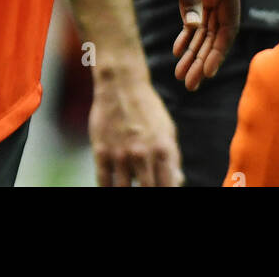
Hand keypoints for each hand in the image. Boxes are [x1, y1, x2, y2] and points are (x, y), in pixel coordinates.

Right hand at [89, 64, 182, 186]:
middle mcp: (143, 155)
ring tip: (128, 186)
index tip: (159, 191)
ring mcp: (120, 153)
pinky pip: (104, 182)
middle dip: (147, 193)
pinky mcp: (101, 150)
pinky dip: (108, 190)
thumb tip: (177, 182)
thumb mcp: (167, 130)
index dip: (165, 193)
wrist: (121, 84)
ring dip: (127, 191)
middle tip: (144, 188)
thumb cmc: (147, 109)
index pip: (168, 187)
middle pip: (147, 191)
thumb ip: (172, 158)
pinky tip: (112, 187)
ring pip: (124, 190)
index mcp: (163, 150)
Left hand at [156, 0, 239, 91]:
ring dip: (194, 49)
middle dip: (203, 58)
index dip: (218, 51)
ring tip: (180, 73)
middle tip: (188, 83)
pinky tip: (178, 48)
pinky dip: (188, 31)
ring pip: (206, 25)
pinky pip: (196, 13)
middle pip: (216, 31)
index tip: (205, 73)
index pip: (228, 26)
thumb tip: (194, 28)